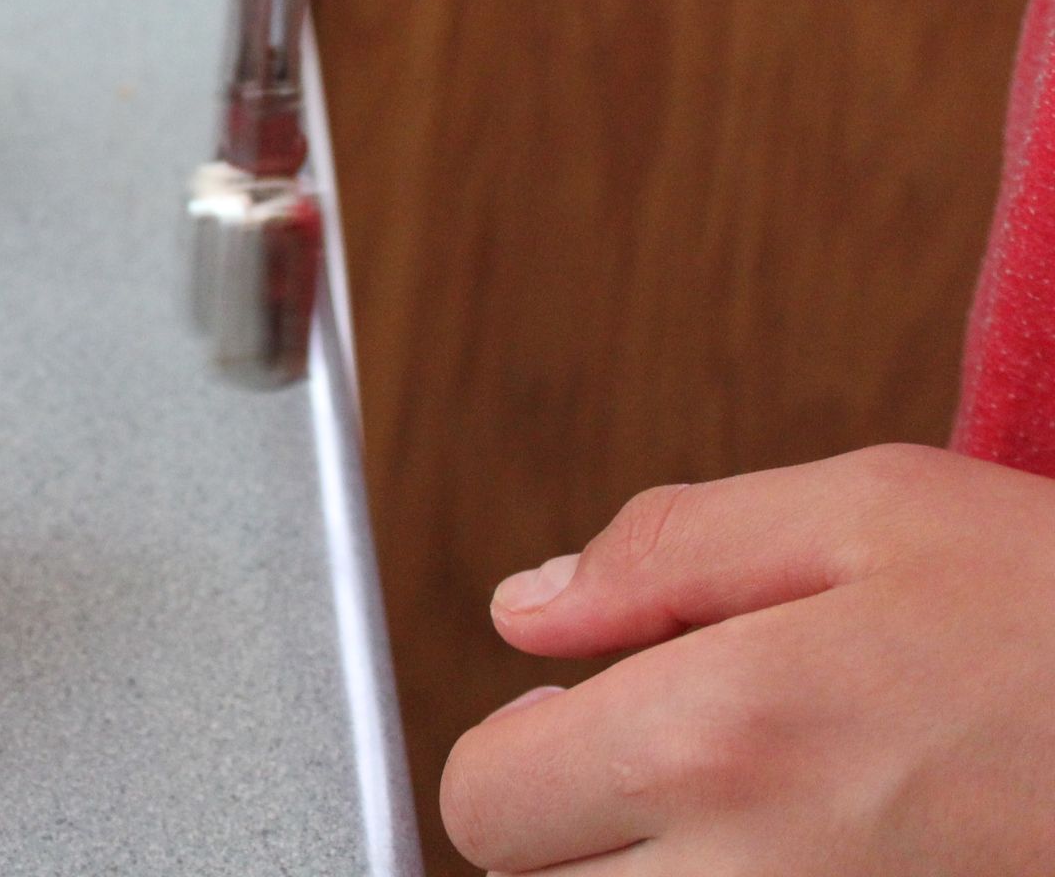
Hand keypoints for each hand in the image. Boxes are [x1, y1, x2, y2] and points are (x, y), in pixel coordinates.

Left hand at [441, 444, 1054, 874]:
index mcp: (719, 736)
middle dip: (576, 836)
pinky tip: (825, 861)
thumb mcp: (871, 513)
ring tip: (764, 820)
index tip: (585, 726)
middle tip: (683, 775)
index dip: (521, 755)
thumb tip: (524, 609)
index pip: (484, 802)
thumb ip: (665, 553)